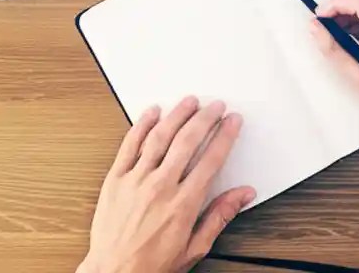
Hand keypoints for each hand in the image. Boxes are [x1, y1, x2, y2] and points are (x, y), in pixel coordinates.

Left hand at [78, 97, 254, 272]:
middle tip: (215, 106)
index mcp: (183, 204)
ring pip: (160, 137)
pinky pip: (129, 145)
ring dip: (177, 115)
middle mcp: (160, 187)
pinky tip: (151, 113)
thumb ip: (219, 216)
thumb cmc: (152, 265)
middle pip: (188, 141)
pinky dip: (141, 126)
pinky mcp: (115, 180)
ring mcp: (136, 181)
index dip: (225, 136)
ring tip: (189, 101)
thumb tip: (243, 195)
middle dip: (205, 119)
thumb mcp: (195, 247)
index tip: (232, 122)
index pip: (211, 160)